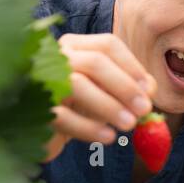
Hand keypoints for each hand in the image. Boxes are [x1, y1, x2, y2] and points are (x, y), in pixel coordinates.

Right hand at [41, 32, 157, 162]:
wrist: (42, 131)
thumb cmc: (79, 107)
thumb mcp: (107, 94)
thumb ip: (130, 88)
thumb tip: (150, 89)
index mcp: (75, 46)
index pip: (107, 45)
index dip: (132, 66)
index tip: (149, 90)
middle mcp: (55, 56)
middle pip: (95, 62)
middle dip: (124, 86)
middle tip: (145, 109)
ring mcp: (41, 79)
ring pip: (76, 84)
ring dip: (109, 105)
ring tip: (129, 125)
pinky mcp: (33, 108)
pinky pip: (62, 116)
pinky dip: (88, 127)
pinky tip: (107, 137)